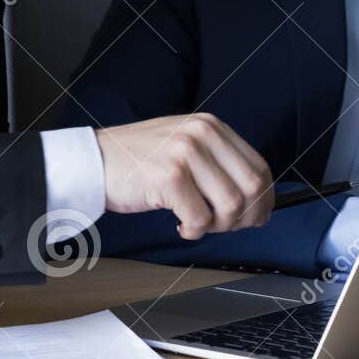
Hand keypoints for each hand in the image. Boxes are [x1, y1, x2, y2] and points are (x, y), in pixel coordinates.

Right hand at [96, 113, 273, 238]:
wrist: (94, 160)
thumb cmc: (138, 161)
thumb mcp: (184, 147)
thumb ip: (217, 165)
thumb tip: (256, 201)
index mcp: (211, 126)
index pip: (259, 166)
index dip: (265, 199)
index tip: (257, 217)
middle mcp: (203, 134)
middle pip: (253, 187)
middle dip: (246, 217)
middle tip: (224, 227)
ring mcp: (186, 154)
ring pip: (232, 206)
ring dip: (218, 226)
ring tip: (196, 224)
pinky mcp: (170, 177)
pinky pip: (201, 219)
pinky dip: (193, 231)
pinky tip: (178, 225)